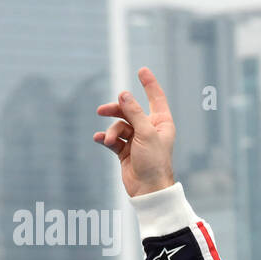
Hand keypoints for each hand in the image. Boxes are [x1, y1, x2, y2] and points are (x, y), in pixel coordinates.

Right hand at [93, 67, 176, 197]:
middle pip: (130, 110)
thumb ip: (134, 112)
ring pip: (119, 125)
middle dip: (116, 110)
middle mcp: (150, 129)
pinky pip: (112, 139)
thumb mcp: (145, 133)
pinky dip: (105, 138)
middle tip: (102, 110)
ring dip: (111, 131)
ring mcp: (137, 140)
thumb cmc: (154, 162)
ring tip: (109, 139)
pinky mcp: (126, 151)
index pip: (156, 98)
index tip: (142, 70)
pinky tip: (98, 139)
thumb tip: (123, 94)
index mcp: (162, 123)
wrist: (148, 190)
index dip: (149, 84)